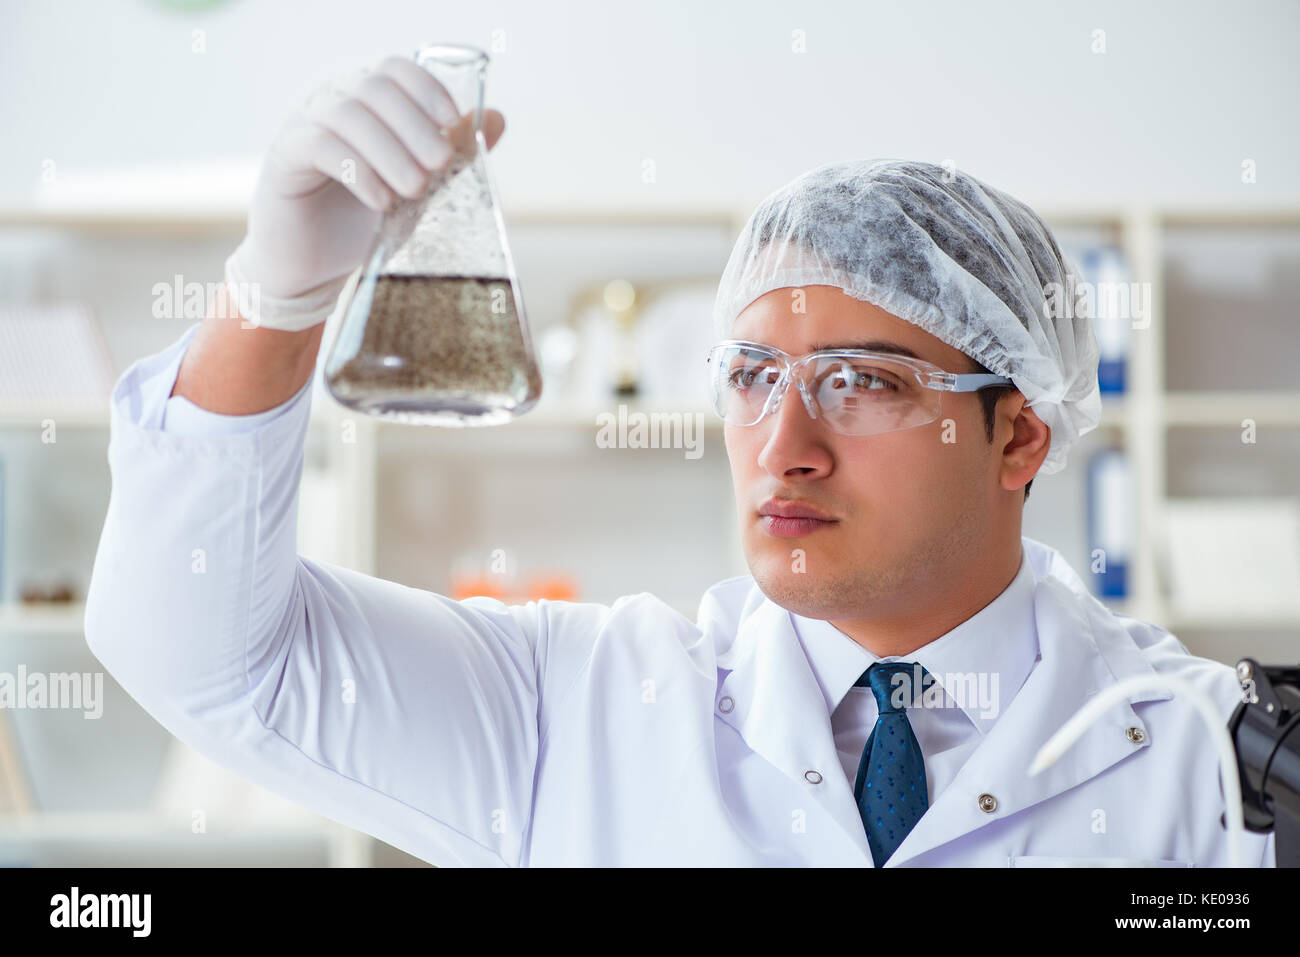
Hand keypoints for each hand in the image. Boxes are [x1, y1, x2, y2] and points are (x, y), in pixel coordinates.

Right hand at [227, 53, 505, 329]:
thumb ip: (453, 155)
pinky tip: (381, 201)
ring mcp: (306, 126)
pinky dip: (358, 171)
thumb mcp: (420, 187)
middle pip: (376, 87)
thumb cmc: (366, 221)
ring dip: (390, 152)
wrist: (315, 265)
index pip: (396, 70)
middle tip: (440, 165)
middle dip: (415, 125)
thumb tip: (496, 119)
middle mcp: (335, 104)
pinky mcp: (285, 156)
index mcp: (368, 104)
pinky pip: (320, 145)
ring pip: (349, 115)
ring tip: (414, 190)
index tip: (453, 122)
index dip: (427, 89)